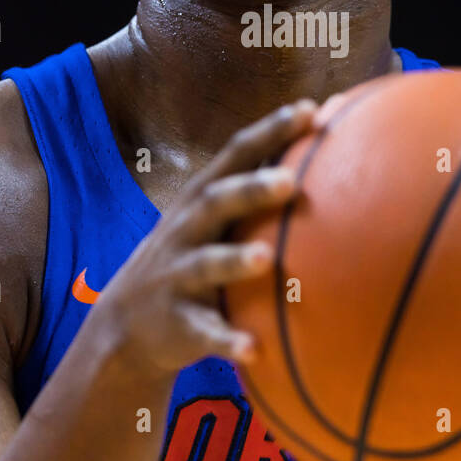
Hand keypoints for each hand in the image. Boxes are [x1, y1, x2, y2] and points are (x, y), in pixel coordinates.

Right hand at [96, 98, 317, 384]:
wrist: (127, 326)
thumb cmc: (194, 259)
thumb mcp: (215, 224)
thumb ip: (259, 193)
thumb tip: (333, 156)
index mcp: (202, 200)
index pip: (236, 155)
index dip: (270, 131)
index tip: (309, 110)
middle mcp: (186, 231)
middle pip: (216, 202)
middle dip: (250, 189)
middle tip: (290, 182)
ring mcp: (176, 276)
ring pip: (205, 265)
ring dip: (233, 261)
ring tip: (265, 260)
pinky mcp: (177, 323)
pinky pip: (204, 333)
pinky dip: (227, 340)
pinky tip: (254, 350)